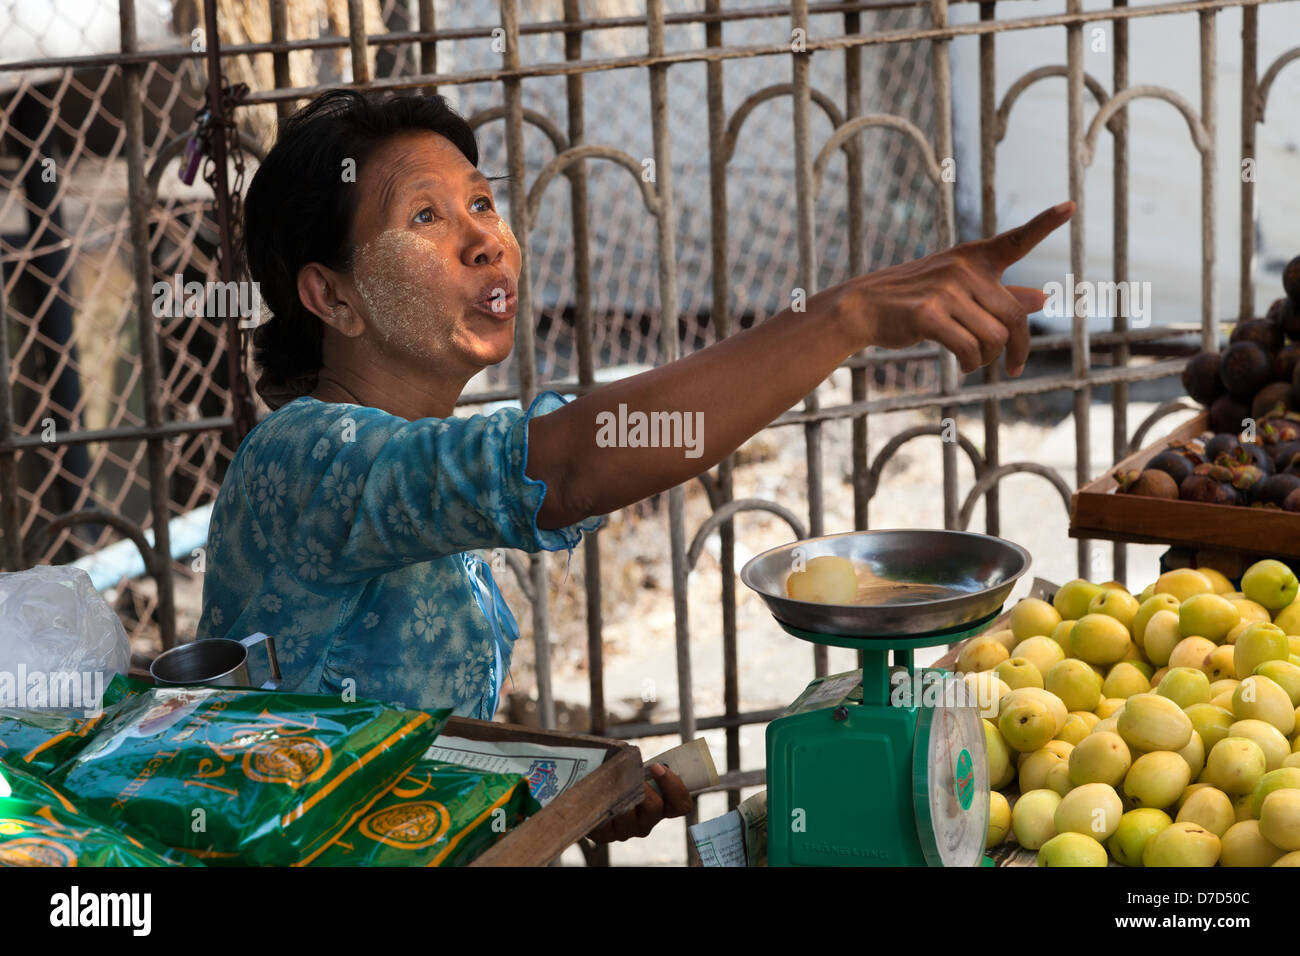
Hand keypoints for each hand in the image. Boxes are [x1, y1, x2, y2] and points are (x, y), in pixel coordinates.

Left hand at [586, 763, 692, 842]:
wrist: (591, 791)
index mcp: (662, 807)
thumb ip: (643, 763)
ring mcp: (626, 830)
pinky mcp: (605, 834)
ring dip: (621, 792)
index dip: (675, 786)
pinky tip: (600, 792)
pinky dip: (604, 802)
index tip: (658, 767)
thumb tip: (630, 752)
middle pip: (655, 807)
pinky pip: (608, 819)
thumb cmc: (618, 776)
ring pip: (630, 814)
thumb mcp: (635, 767)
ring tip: (612, 780)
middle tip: (631, 773)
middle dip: (644, 785)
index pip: (681, 804)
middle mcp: (647, 822)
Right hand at [833, 201, 1074, 376]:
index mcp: (972, 257)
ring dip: (988, 360)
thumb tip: (1044, 298)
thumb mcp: (958, 290)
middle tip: (1014, 368)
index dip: (1044, 224)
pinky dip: (971, 365)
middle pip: (1013, 318)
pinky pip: (969, 349)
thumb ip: (1000, 295)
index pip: (1015, 240)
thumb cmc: (913, 299)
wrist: (863, 307)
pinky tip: (964, 367)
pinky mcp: (929, 314)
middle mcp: (962, 268)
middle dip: (1017, 349)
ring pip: (993, 338)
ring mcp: (945, 290)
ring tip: (973, 362)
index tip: (1071, 206)